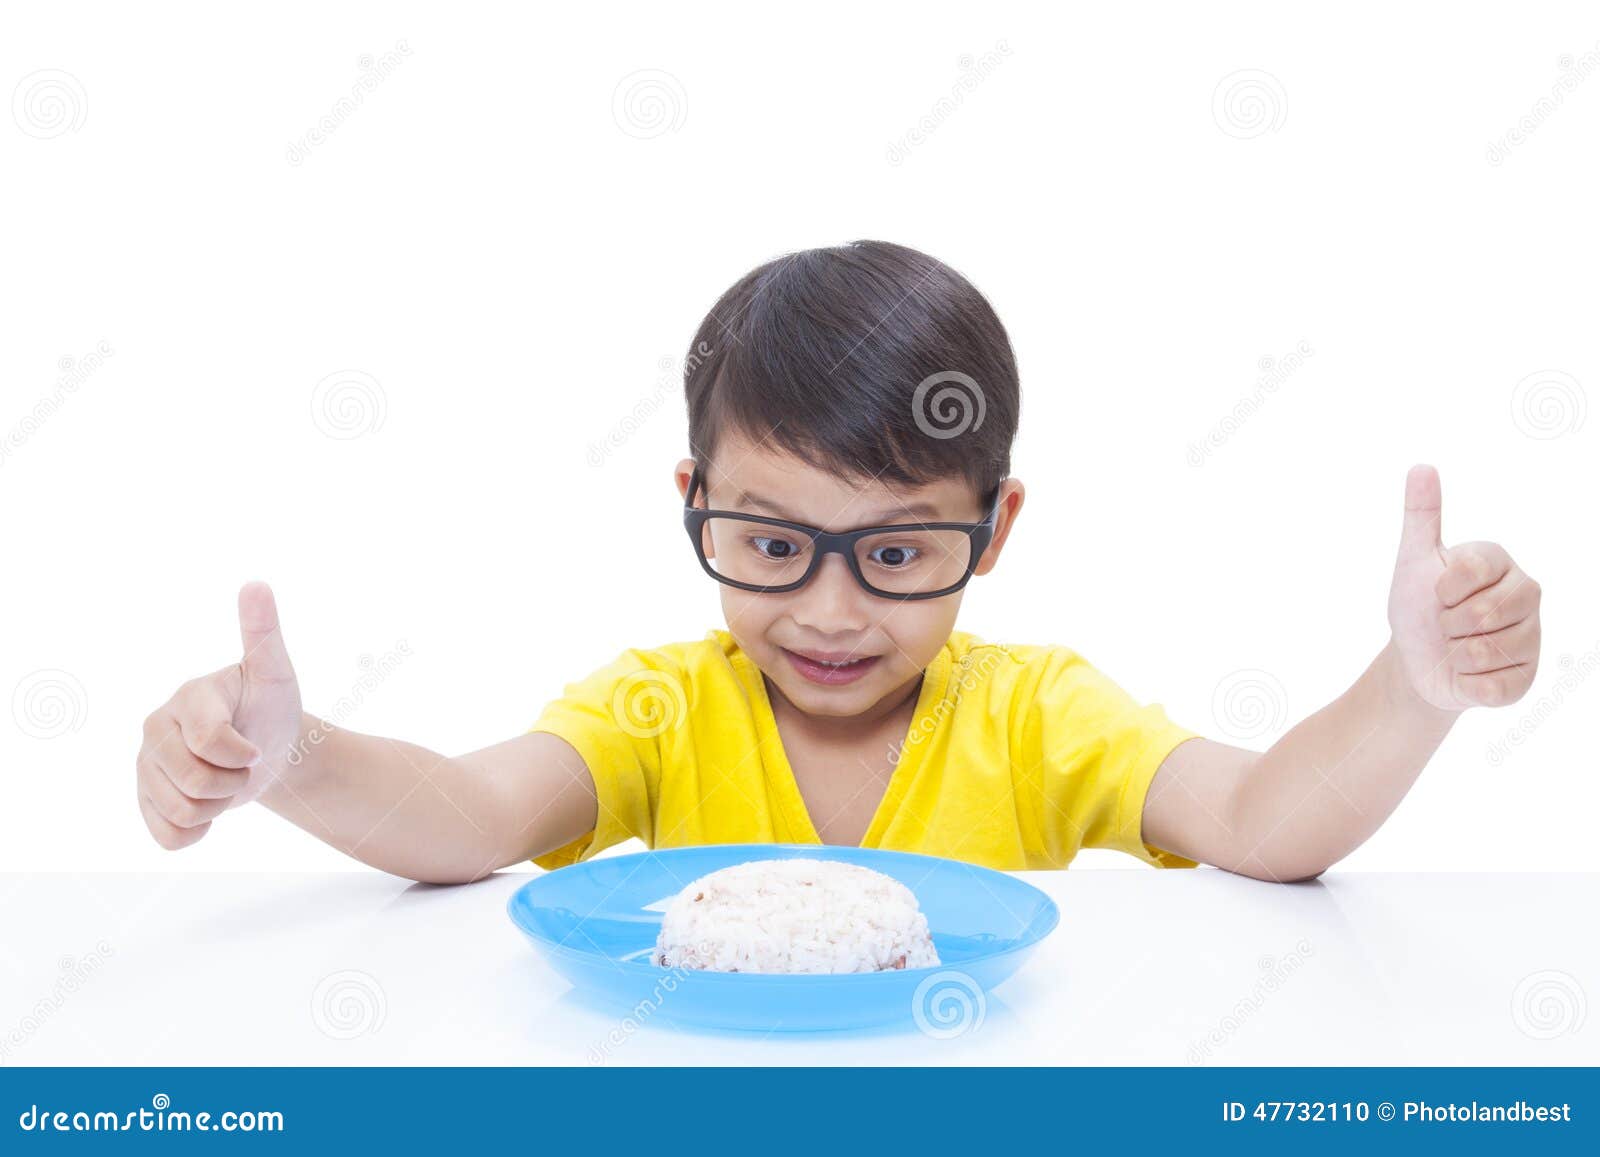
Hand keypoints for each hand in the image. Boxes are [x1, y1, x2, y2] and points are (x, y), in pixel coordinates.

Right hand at [136, 582, 305, 849]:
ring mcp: (145, 766)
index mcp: (187, 699)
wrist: (267, 749)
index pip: (210, 742)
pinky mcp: (145, 800)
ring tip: (225, 780)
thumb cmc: (270, 707)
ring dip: (220, 808)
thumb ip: (263, 633)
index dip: (243, 754)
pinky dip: (197, 833)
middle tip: (242, 764)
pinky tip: (207, 809)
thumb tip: (257, 584)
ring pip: (185, 814)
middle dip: (234, 783)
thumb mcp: (275, 671)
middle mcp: (156, 730)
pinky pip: (169, 838)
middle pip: (197, 784)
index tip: (254, 746)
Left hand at [1387, 465, 1541, 711]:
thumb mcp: (1414, 560)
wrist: (1418, 660)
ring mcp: (1532, 638)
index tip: (1438, 592)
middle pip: (1481, 615)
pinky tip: (1468, 673)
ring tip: (1457, 647)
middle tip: (1447, 624)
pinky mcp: (1526, 678)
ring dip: (1454, 654)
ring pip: (1483, 652)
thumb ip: (1421, 515)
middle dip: (1448, 624)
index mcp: (1501, 562)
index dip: (1442, 589)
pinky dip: (1465, 683)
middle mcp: (1527, 595)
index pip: (1469, 571)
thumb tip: (1421, 466)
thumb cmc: (1419, 606)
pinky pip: (1490, 687)